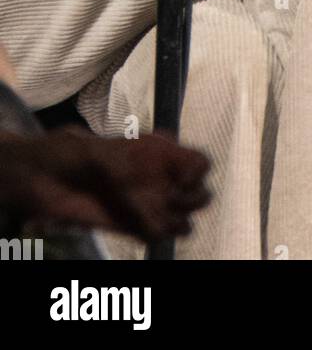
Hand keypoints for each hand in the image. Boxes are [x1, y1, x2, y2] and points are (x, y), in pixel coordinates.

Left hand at [0, 127, 210, 241]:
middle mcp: (155, 177)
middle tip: (168, 200)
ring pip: (182, 219)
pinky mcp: (128, 227)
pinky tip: (141, 228)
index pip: (198, 162)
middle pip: (198, 194)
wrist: (37, 178)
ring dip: (176, 221)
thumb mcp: (96, 152)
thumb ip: (123, 171)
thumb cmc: (67, 153)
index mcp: (154, 151)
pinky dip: (155, 234)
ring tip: (152, 216)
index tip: (180, 179)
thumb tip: (147, 195)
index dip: (196, 172)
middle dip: (192, 200)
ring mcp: (144, 204)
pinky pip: (156, 235)